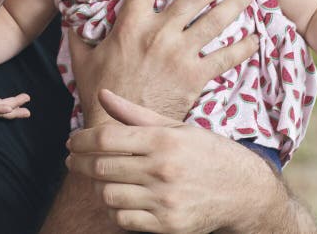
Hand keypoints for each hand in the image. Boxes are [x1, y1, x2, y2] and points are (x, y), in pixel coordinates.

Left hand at [65, 89, 282, 232]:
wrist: (245, 191)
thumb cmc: (205, 153)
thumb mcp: (175, 127)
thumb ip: (134, 114)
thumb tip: (102, 94)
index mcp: (163, 140)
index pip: (106, 138)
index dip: (81, 139)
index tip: (72, 141)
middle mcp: (163, 169)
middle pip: (102, 166)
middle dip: (79, 162)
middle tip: (72, 159)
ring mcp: (166, 199)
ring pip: (108, 194)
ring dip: (95, 186)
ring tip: (95, 178)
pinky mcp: (168, 224)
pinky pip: (123, 218)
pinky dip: (112, 209)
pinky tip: (114, 198)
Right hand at [69, 0, 258, 124]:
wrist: (119, 128)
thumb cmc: (100, 91)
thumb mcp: (82, 58)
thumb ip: (77, 33)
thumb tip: (68, 13)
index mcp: (130, 24)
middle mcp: (157, 33)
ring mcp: (179, 54)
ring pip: (216, 20)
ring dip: (236, 4)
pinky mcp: (195, 77)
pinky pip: (227, 56)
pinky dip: (245, 46)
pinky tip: (254, 38)